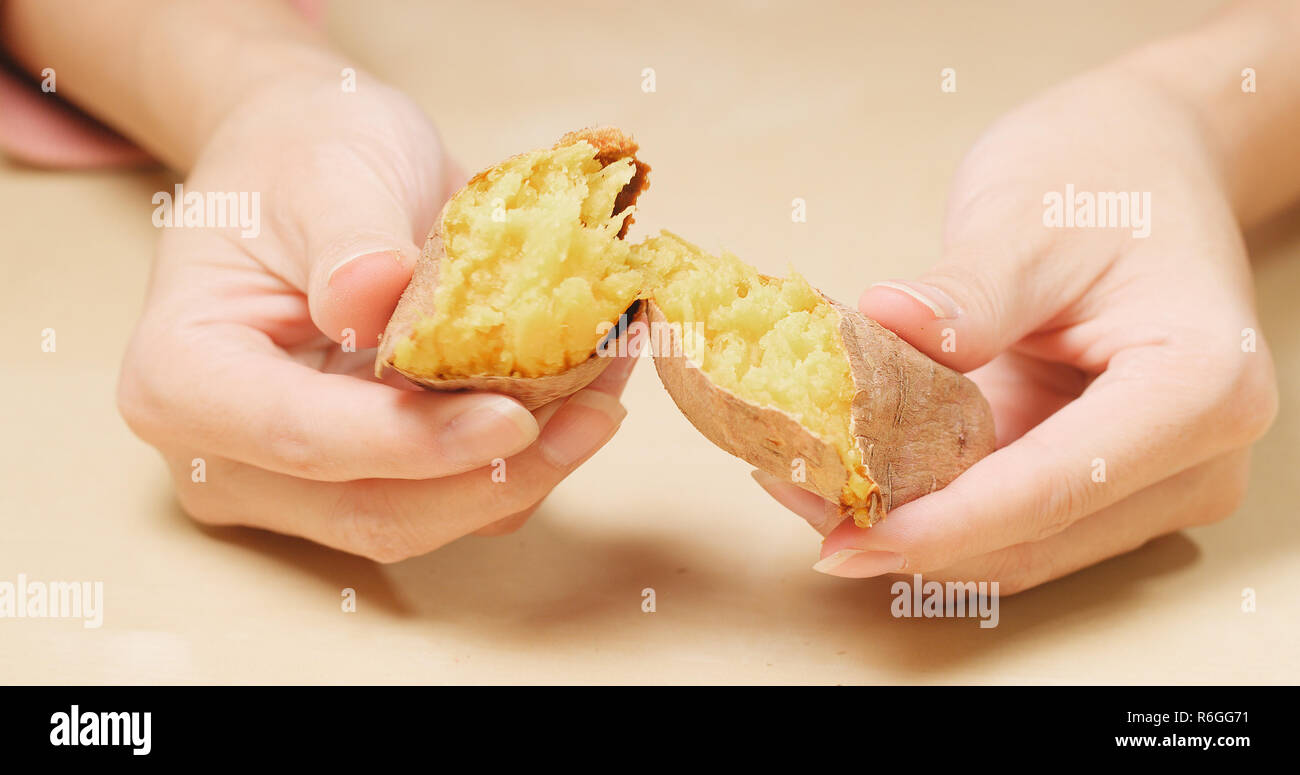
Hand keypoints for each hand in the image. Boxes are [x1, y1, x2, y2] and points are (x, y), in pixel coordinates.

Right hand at [118, 78, 633, 560]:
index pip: (302, 437)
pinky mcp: (365, 478)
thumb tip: (372, 302)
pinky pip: (454, 496)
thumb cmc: (300, 155)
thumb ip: (349, 240)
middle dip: (492, 476)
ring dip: (527, 471)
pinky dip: (526, 459)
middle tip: (595, 416)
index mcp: (183, 379)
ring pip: (424, 519)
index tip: (514, 417)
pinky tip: (584, 394)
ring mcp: (297, 482)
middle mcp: (229, 456)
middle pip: (369, 508)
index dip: (412, 441)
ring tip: (607, 393)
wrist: (308, 164)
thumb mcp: (324, 167)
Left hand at [756, 65, 1278, 592]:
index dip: (945, 524)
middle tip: (796, 498)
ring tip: (805, 485)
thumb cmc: (1105, 172)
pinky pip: (1006, 514)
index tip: (848, 537)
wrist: (1148, 158)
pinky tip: (851, 474)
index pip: (1057, 486)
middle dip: (911, 534)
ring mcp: (1151, 478)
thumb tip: (881, 328)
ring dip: (911, 528)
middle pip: (1035, 536)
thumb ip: (965, 294)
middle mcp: (1194, 457)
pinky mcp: (1100, 477)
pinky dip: (929, 503)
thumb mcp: (1028, 220)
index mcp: (1201, 388)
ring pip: (1016, 544)